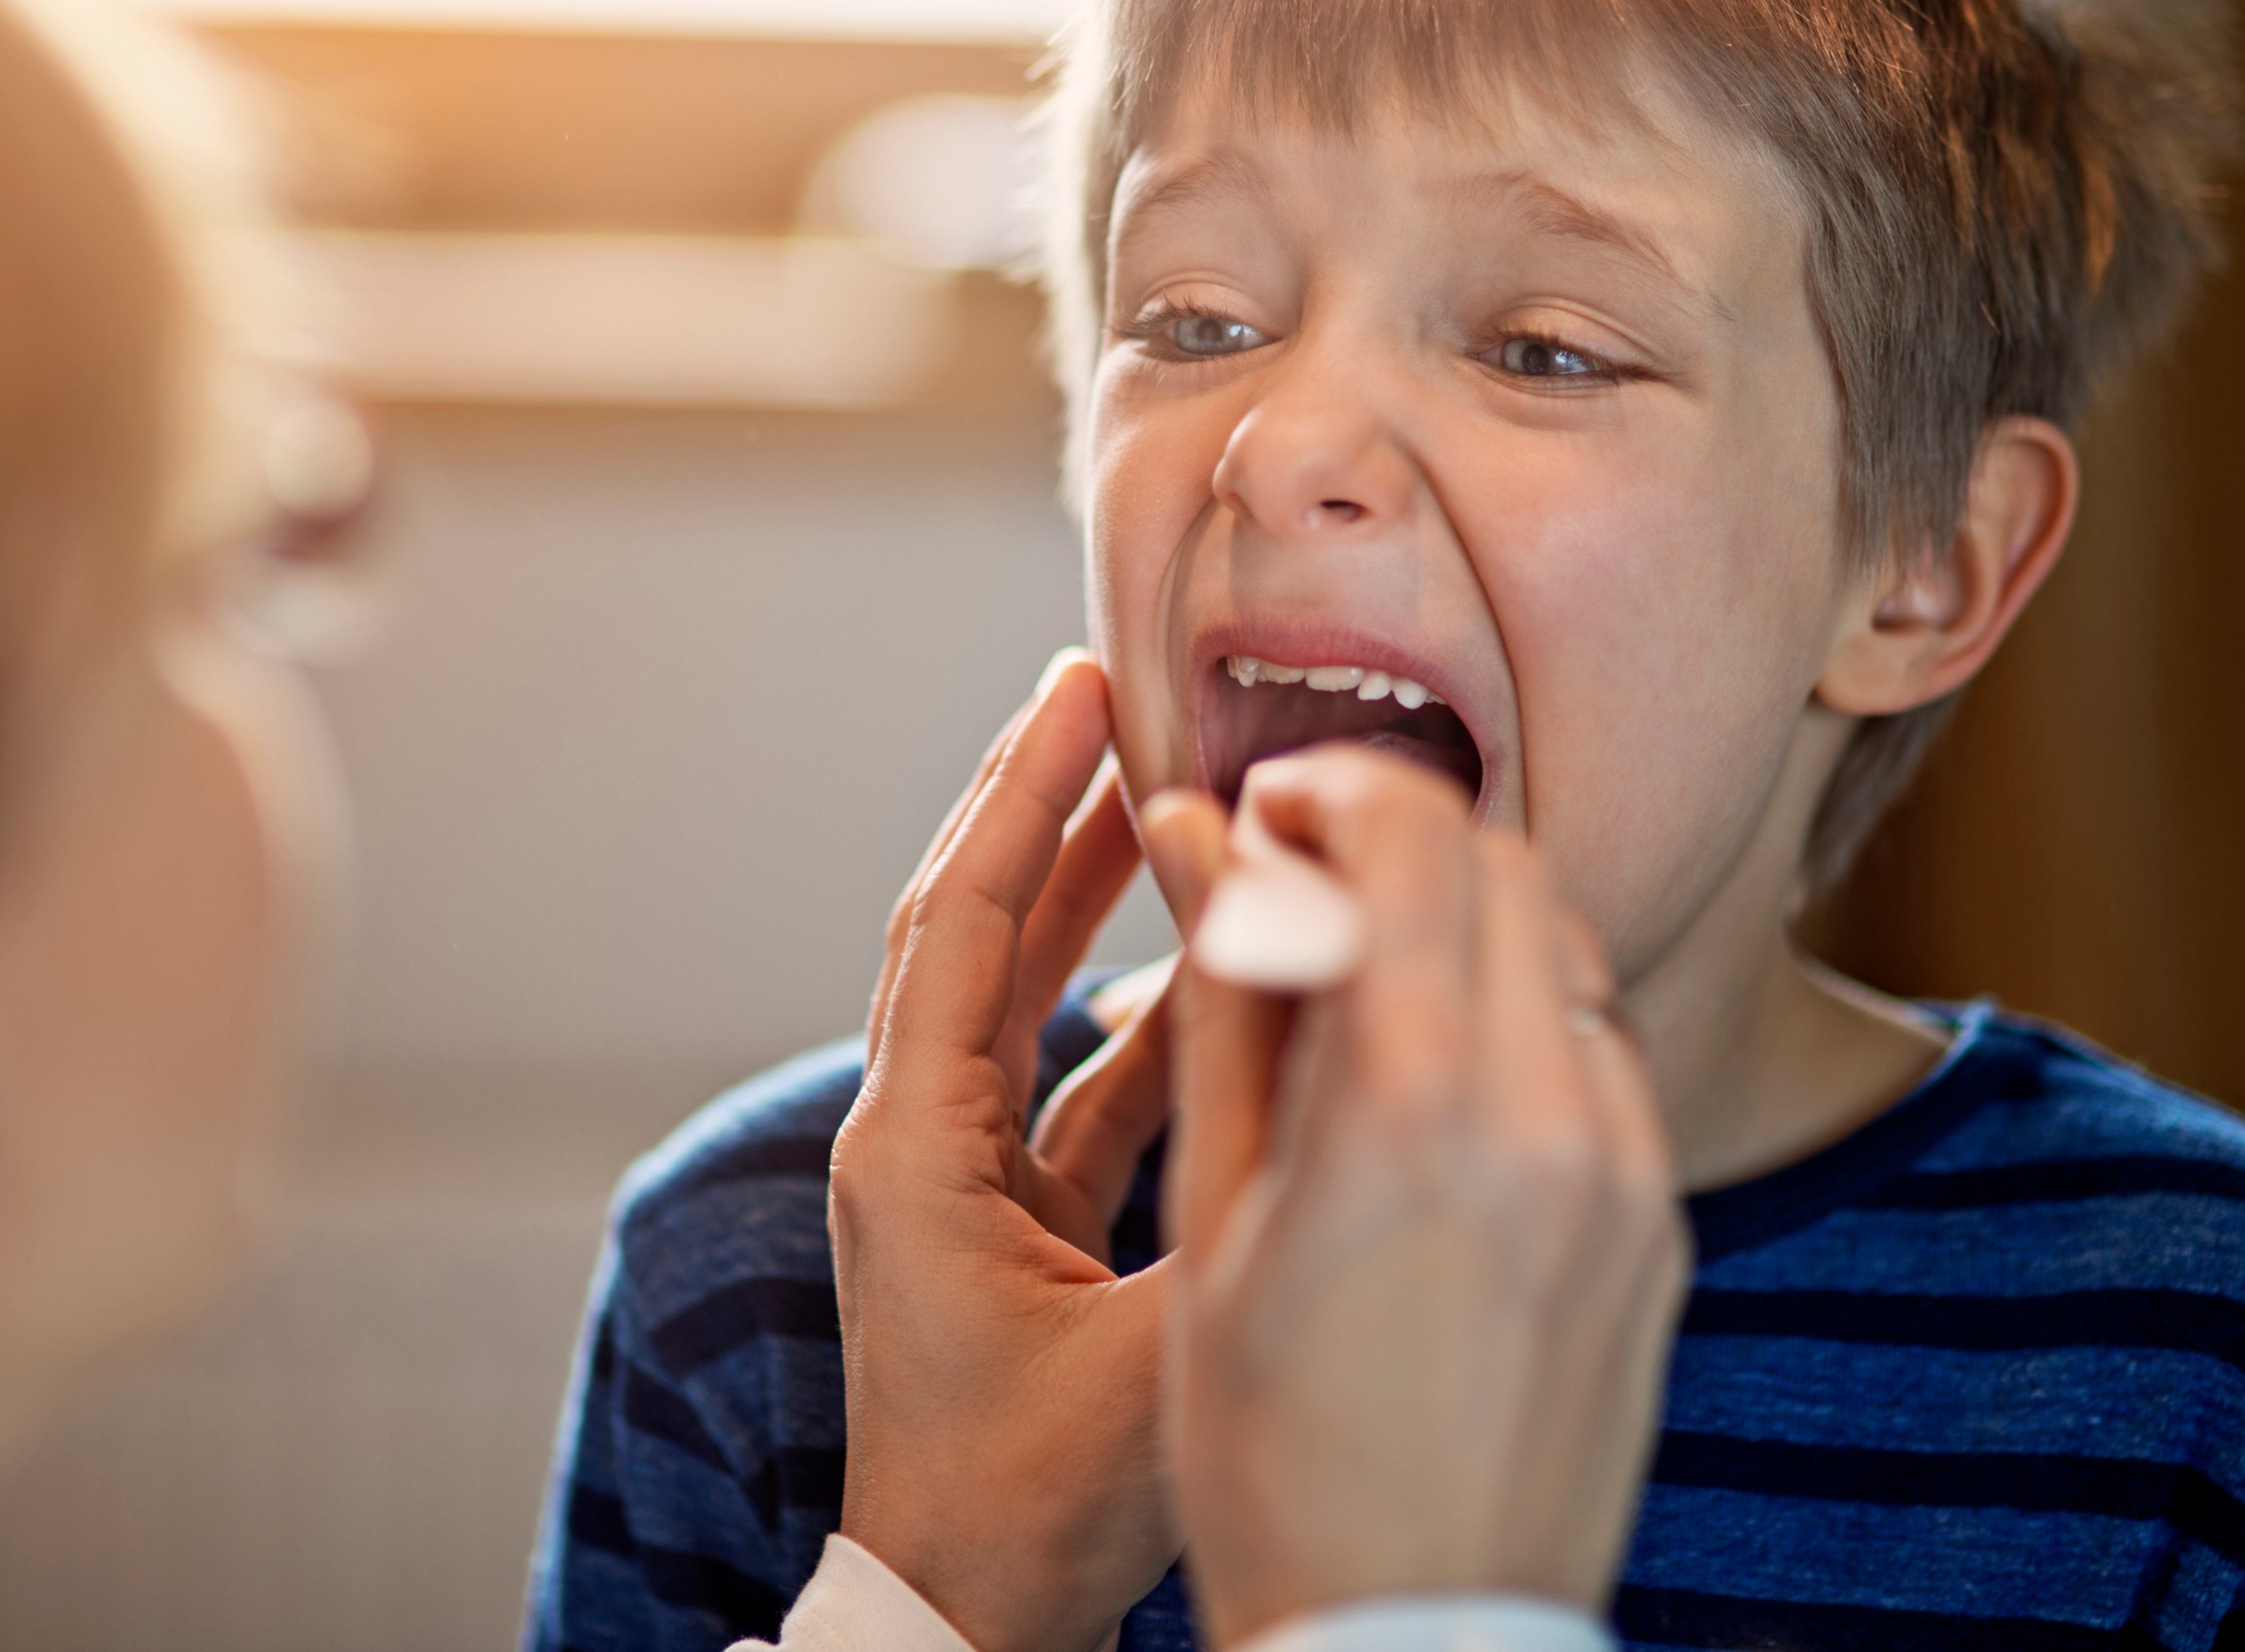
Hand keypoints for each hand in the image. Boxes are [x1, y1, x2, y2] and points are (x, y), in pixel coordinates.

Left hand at [831, 653, 1180, 1651]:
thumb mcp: (1147, 1353)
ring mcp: (958, 1180)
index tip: (1077, 686)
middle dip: (1034, 810)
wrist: (961, 1619)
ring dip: (1081, 896)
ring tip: (1159, 792)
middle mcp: (915, 1143)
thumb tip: (1331, 1071)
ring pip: (1017, 998)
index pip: (961, 927)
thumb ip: (1237, 1210)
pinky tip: (1202, 963)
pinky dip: (1126, 1011)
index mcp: (913, 1154)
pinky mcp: (1007, 1222)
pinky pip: (1064, 1079)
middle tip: (1102, 693)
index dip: (1021, 799)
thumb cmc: (1029, 1508)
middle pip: (967, 930)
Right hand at [1146, 747, 1689, 1644]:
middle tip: (1303, 875)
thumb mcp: (1213, 1225)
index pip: (1412, 839)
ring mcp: (1622, 1173)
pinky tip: (1443, 1076)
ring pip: (1564, 945)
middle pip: (1501, 864)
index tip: (1264, 811)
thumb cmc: (1274, 1457)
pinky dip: (1522, 1011)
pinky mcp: (1657, 1223)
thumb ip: (1230, 1010)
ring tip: (1365, 975)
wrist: (1415, 1636)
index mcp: (1413, 1114)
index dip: (1331, 789)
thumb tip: (1207, 842)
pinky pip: (1603, 1050)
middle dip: (1397, 833)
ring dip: (1464, 915)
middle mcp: (1547, 1120)